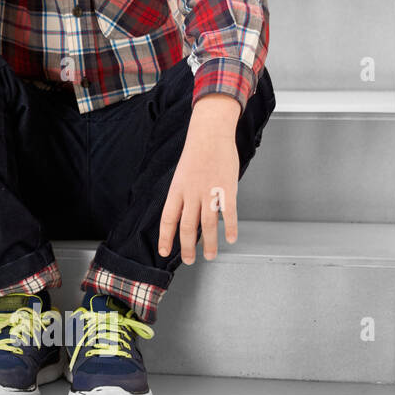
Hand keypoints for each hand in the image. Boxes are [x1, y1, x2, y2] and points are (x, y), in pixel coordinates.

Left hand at [157, 104, 239, 264]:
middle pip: (187, 226)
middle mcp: (191, 193)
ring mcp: (209, 192)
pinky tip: (230, 239)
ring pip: (208, 224)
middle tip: (189, 261)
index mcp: (176, 190)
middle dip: (187, 247)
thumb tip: (184, 215)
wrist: (210, 133)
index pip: (167, 219)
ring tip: (211, 256)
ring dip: (210, 244)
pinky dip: (230, 228)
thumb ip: (183, 196)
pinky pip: (229, 213)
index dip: (165, 238)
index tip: (164, 252)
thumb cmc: (196, 153)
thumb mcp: (182, 175)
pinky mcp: (227, 189)